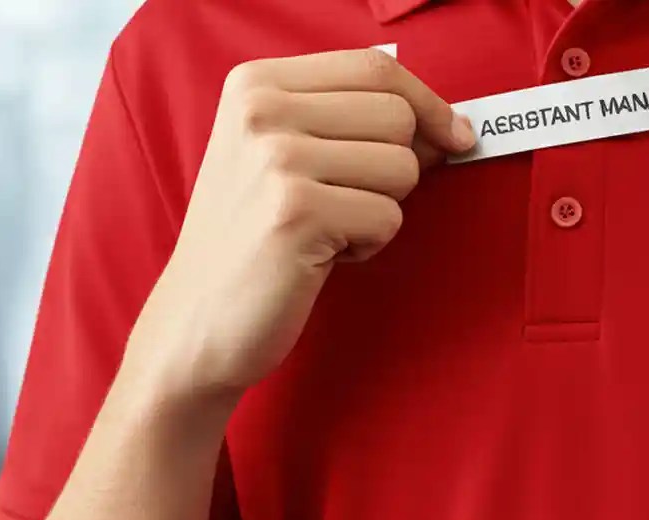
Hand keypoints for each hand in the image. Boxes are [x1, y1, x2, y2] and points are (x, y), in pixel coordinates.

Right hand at [126, 49, 475, 398]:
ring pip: (401, 167)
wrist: (195, 320)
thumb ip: (352, 124)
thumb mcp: (282, 156)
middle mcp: (261, 110)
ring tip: (326, 229)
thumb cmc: (251, 241)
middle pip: (397, 115)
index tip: (453, 135)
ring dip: (379, 209)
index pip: (375, 68)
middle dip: (396, 168)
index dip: (427, 103)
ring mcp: (277, 159)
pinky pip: (389, 217)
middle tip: (348, 202)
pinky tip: (320, 255)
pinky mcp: (298, 212)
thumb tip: (450, 127)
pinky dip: (368, 245)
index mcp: (256, 84)